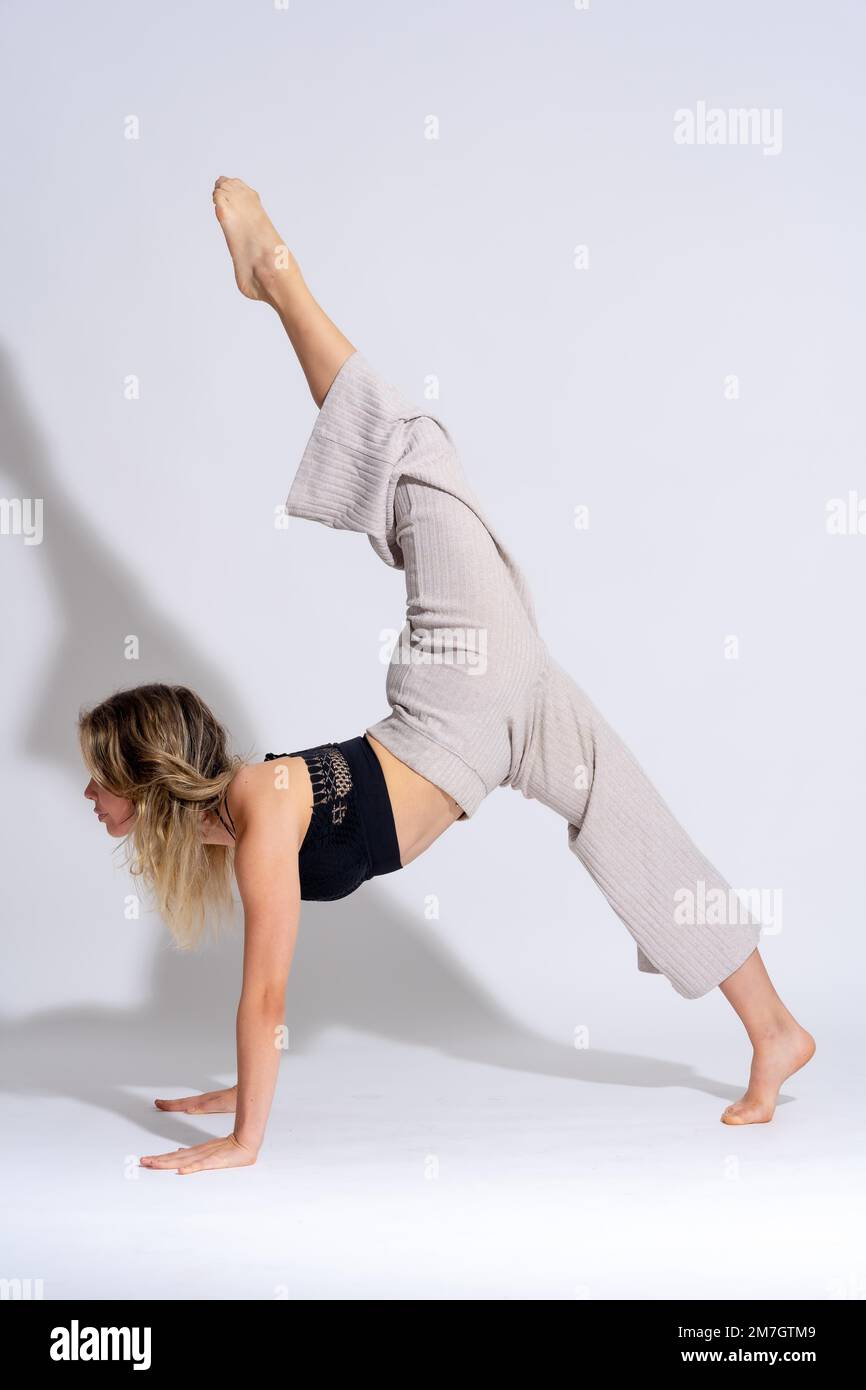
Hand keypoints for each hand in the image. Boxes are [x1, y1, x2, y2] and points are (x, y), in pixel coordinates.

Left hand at [140, 1133, 257, 1174]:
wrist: (246, 1142)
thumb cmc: (229, 1148)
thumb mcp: (207, 1151)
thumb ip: (192, 1153)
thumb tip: (177, 1152)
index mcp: (195, 1151)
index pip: (173, 1156)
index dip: (159, 1158)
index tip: (146, 1160)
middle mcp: (197, 1153)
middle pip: (174, 1158)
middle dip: (157, 1160)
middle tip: (143, 1161)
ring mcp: (205, 1156)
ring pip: (183, 1160)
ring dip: (167, 1163)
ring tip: (154, 1164)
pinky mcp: (215, 1160)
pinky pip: (201, 1165)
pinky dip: (191, 1168)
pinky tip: (181, 1171)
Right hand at [154, 1086, 236, 1113]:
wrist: (244, 1094)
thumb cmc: (234, 1099)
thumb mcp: (219, 1104)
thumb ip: (205, 1106)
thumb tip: (189, 1108)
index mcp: (202, 1101)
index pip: (182, 1103)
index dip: (171, 1105)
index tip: (159, 1104)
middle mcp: (202, 1100)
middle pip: (182, 1101)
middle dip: (170, 1103)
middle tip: (158, 1103)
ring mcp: (206, 1100)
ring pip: (187, 1101)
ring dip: (177, 1104)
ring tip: (167, 1105)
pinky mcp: (211, 1102)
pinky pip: (194, 1103)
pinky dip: (186, 1105)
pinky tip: (187, 1108)